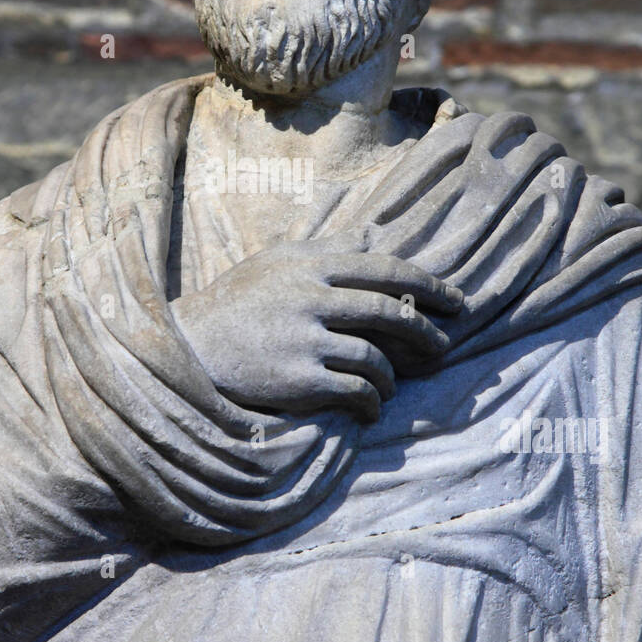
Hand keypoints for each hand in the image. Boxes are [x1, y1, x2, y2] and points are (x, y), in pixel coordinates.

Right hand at [170, 237, 462, 422]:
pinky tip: (369, 408)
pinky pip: (354, 392)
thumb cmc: (236, 301)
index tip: (455, 301)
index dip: (428, 286)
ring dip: (391, 378)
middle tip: (442, 347)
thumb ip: (326, 246)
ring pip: (375, 358)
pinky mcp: (298, 380)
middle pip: (390, 312)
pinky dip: (370, 403)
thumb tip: (373, 233)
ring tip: (390, 386)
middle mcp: (311, 297)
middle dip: (425, 332)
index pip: (386, 269)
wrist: (186, 349)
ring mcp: (305, 339)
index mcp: (310, 264)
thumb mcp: (276, 261)